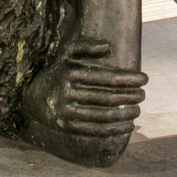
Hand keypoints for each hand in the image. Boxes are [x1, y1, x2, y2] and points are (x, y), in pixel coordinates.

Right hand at [19, 37, 146, 166]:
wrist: (32, 97)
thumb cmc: (57, 71)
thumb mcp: (66, 53)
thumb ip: (85, 46)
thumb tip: (108, 46)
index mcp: (71, 73)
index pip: (108, 78)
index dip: (129, 79)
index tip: (144, 79)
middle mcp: (67, 93)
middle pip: (108, 97)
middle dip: (130, 96)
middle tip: (143, 95)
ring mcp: (66, 112)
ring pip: (103, 116)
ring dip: (125, 114)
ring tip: (137, 110)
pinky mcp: (67, 127)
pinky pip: (95, 130)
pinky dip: (114, 129)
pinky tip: (127, 126)